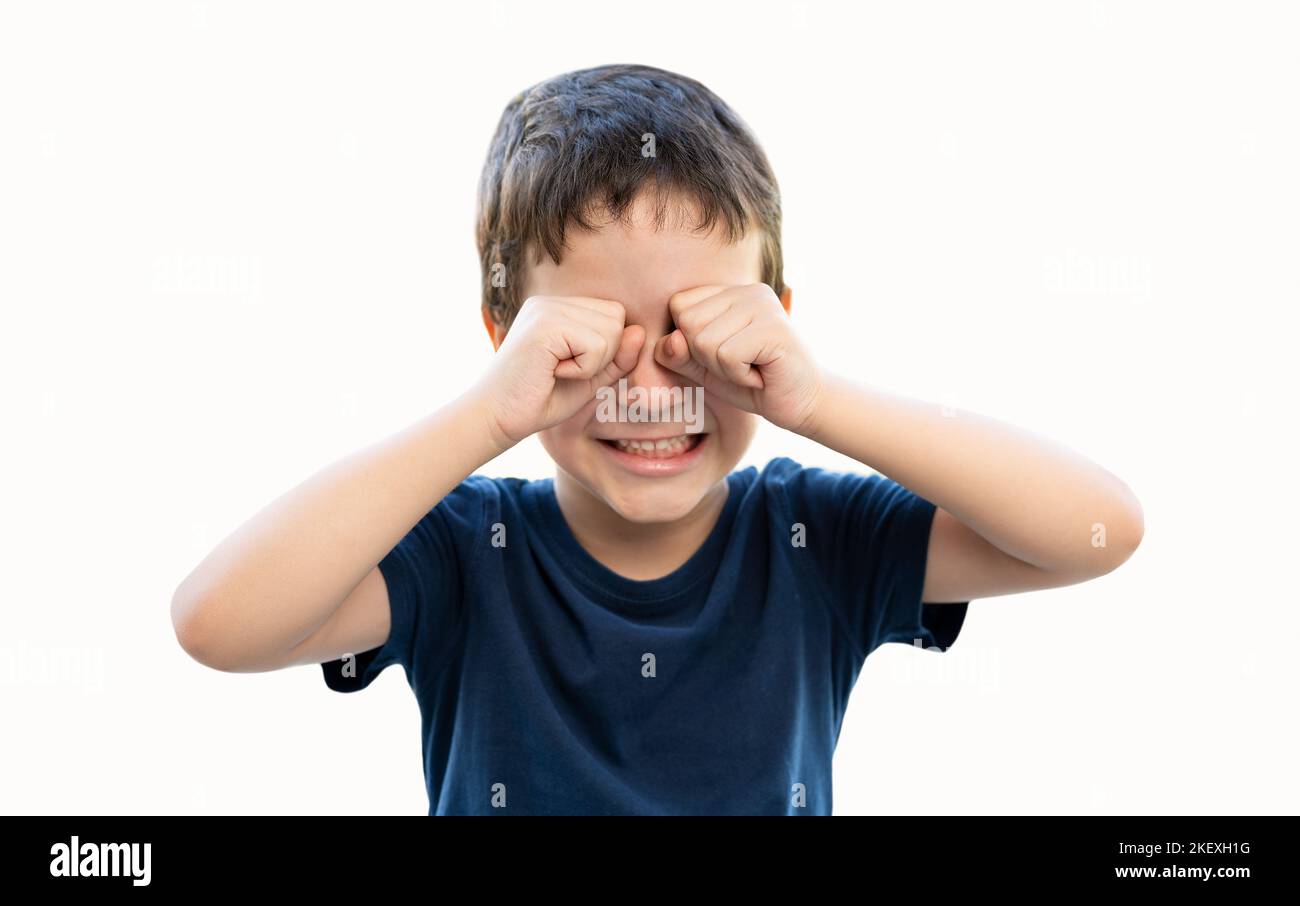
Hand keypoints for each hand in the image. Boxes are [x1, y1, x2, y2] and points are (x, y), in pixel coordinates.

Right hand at [475, 296, 644, 446]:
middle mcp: (550, 302)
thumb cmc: (540, 401)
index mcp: (558, 308)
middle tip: (564, 372)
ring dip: (592, 364)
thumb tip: (641, 331)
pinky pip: (596, 345)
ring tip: (557, 372)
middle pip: (616, 318)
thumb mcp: (590, 379)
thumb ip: (618, 357)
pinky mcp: (545, 325)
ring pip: (610, 331)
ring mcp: (546, 309)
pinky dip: (583, 369)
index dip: (606, 351)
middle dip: (603, 356)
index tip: (570, 369)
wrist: (496, 418)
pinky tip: (553, 373)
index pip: (613, 315)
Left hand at [653, 284, 823, 434]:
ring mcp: (762, 306)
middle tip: (740, 365)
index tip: (725, 355)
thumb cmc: (751, 383)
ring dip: (724, 369)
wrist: (801, 404)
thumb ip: (678, 354)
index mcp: (729, 293)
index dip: (691, 343)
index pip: (679, 306)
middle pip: (688, 323)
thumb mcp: (704, 369)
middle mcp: (747, 291)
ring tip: (752, 369)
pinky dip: (739, 375)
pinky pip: (727, 355)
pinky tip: (762, 374)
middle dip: (707, 358)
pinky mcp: (773, 328)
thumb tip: (671, 340)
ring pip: (704, 341)